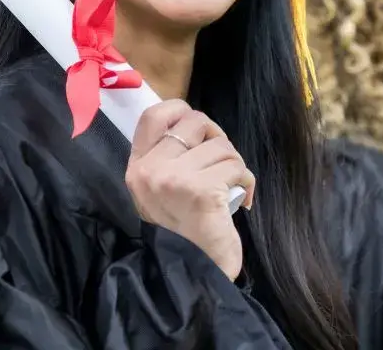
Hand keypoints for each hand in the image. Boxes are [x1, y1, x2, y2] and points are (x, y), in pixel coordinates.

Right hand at [124, 100, 255, 280]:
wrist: (197, 272)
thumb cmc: (187, 230)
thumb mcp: (164, 190)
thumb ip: (169, 157)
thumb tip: (194, 121)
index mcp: (137, 168)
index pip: (153, 116)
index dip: (180, 110)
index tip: (199, 128)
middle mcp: (149, 171)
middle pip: (194, 122)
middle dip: (217, 137)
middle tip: (221, 163)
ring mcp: (173, 180)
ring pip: (221, 145)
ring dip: (234, 164)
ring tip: (229, 187)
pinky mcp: (200, 191)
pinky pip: (236, 166)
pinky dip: (246, 181)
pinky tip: (241, 200)